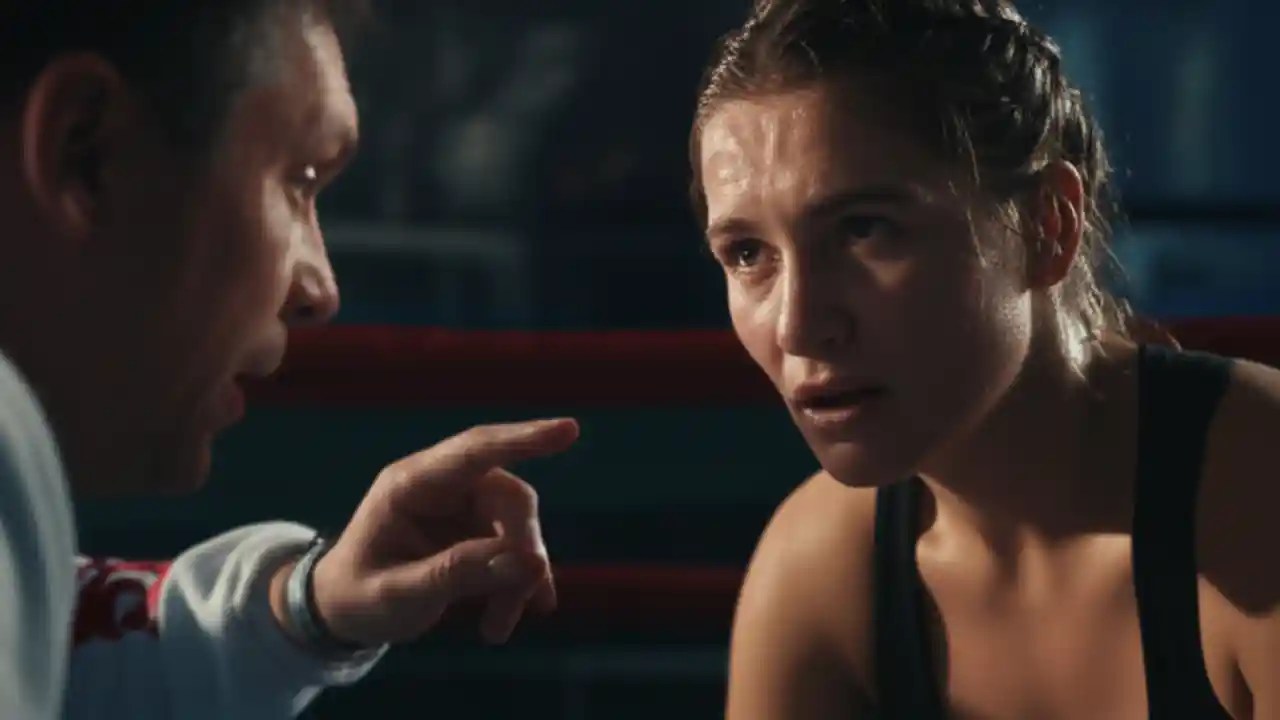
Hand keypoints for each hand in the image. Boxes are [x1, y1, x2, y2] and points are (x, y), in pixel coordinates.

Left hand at [276, 418, 578, 647]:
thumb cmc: (358, 597)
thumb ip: (460, 574)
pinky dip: (518, 582)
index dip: (523, 439)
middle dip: (522, 550)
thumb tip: (531, 563)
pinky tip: (509, 617)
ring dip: (519, 578)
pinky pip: (515, 548)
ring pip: (518, 527)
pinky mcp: (475, 530)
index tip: (569, 431)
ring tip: (496, 628)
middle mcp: (441, 485)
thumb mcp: (399, 594)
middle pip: (507, 498)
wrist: (340, 613)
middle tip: (517, 606)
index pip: (474, 450)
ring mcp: (460, 506)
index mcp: (410, 484)